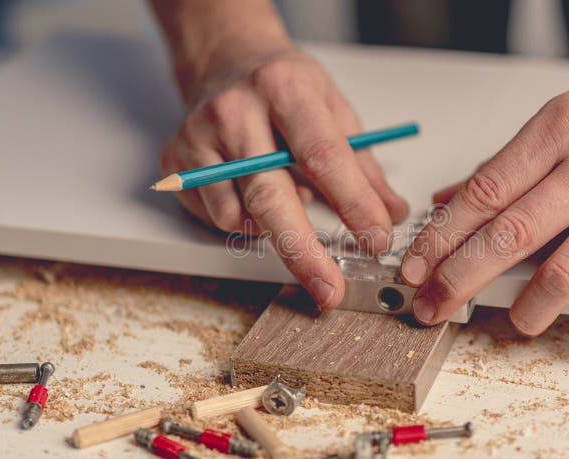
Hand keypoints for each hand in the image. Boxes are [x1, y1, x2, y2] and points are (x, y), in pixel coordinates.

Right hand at [160, 46, 408, 307]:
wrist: (226, 59)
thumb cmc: (284, 86)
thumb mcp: (334, 109)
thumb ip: (363, 164)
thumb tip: (392, 212)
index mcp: (284, 89)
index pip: (322, 155)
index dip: (352, 203)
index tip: (377, 238)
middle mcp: (235, 111)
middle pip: (271, 196)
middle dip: (304, 253)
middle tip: (329, 289)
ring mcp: (199, 137)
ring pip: (238, 214)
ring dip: (273, 230)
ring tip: (289, 200)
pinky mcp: (175, 160)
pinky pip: (216, 216)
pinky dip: (245, 221)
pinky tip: (254, 195)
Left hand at [401, 52, 568, 340]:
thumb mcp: (564, 119)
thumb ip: (505, 165)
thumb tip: (447, 201)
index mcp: (559, 131)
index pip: (484, 193)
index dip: (442, 237)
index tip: (416, 266)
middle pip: (509, 236)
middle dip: (459, 279)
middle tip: (432, 306)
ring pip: (561, 274)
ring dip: (524, 310)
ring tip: (512, 319)